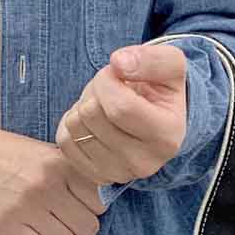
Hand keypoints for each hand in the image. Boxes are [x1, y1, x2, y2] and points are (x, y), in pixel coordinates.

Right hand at [0, 126, 105, 234]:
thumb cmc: (3, 154)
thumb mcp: (42, 151)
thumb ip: (70, 171)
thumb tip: (98, 197)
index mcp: (60, 164)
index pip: (99, 201)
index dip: (91, 208)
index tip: (78, 207)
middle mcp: (48, 185)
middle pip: (88, 227)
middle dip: (78, 229)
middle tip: (62, 222)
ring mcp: (28, 207)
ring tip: (45, 230)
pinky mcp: (8, 226)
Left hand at [55, 44, 187, 184]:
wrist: (157, 120)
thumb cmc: (161, 90)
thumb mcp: (169, 64)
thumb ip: (149, 58)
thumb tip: (118, 63)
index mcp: (166, 136)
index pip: (119, 107)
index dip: (107, 81)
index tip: (115, 72)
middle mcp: (144, 162)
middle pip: (92, 115)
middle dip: (95, 90)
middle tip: (110, 89)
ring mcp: (118, 174)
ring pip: (75, 127)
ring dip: (82, 106)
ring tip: (103, 104)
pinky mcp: (96, 176)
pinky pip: (64, 142)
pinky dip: (71, 124)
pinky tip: (91, 121)